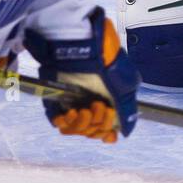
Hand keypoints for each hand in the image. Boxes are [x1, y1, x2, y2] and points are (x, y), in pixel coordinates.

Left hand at [25, 8, 140, 142]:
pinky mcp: (55, 101)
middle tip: (100, 107)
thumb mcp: (126, 87)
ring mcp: (71, 102)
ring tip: (86, 109)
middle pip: (91, 131)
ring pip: (76, 129)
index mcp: (105, 99)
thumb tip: (125, 131)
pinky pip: (59, 123)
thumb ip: (127, 111)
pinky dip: (67, 123)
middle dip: (98, 124)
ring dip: (84, 124)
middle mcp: (88, 102)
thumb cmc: (106, 64)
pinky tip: (73, 112)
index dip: (107, 133)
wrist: (84, 49)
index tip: (110, 133)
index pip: (104, 127)